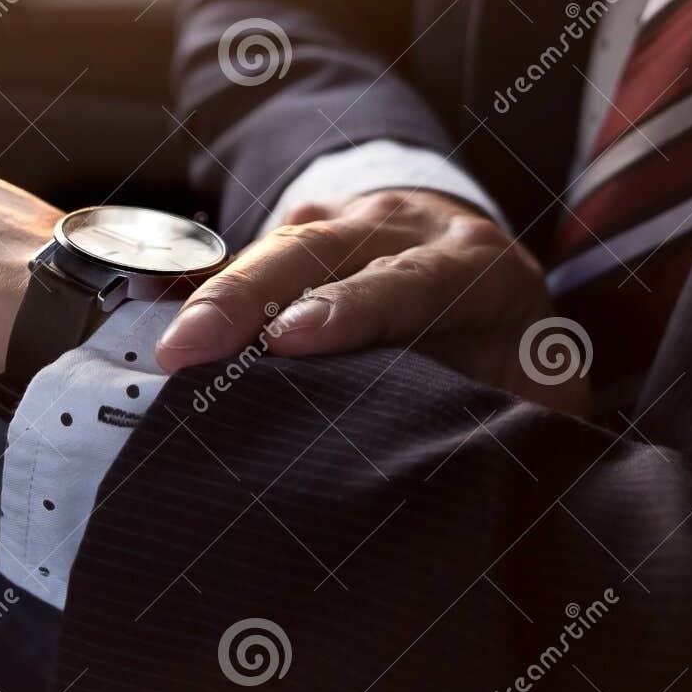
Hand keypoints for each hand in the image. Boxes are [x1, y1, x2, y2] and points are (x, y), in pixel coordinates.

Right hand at [155, 189, 590, 414]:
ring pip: (273, 248)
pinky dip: (198, 286)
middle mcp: (403, 228)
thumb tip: (514, 471)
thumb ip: (531, 417)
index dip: (350, 308)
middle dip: (248, 294)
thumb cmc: (505, 347)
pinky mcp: (294, 235)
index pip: (409, 281)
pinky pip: (242, 257)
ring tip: (164, 345)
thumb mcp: (541, 378)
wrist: (473, 268)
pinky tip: (151, 312)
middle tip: (191, 345)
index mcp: (473, 264)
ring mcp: (342, 221)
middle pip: (319, 250)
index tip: (289, 340)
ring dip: (213, 296)